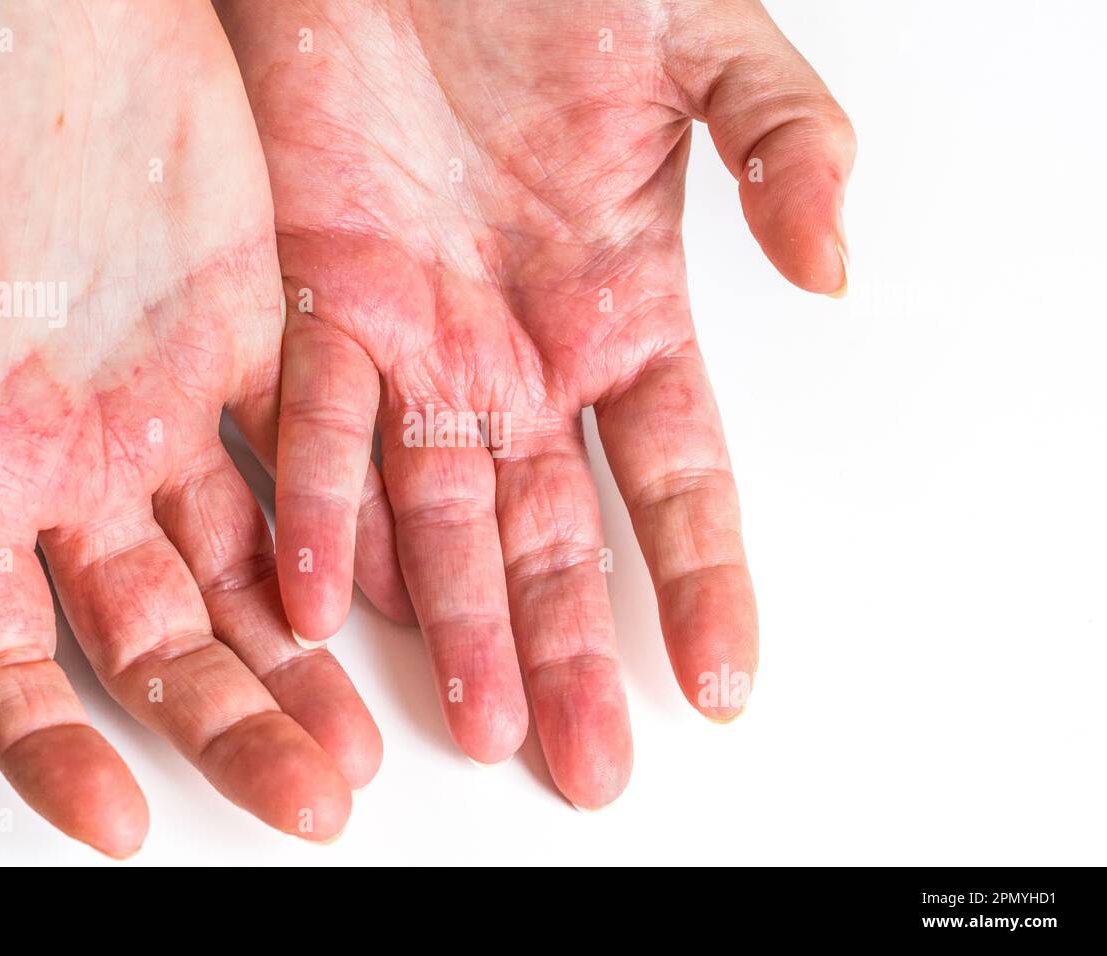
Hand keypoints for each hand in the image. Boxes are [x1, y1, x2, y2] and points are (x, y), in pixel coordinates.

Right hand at [0, 0, 391, 851]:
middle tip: (311, 800)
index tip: (124, 818)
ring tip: (363, 745)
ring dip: (300, 658)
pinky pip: (314, 456)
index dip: (57, 741)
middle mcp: (82, 457)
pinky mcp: (256, 338)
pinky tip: (396, 601)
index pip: (13, 650)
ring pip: (248, 568)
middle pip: (157, 634)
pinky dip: (349, 528)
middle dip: (226, 721)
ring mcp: (173, 405)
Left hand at [219, 0, 854, 806]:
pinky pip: (312, 429)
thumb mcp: (703, 41)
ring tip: (478, 719)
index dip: (701, 580)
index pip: (677, 474)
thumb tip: (836, 269)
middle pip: (553, 529)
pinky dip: (317, 512)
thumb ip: (783, 144)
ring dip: (453, 619)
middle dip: (570, 647)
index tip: (723, 683)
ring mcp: (417, 338)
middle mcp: (519, 349)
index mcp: (620, 303)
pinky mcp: (316, 302)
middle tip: (589, 761)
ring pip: (436, 511)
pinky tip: (325, 602)